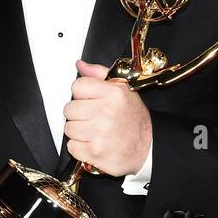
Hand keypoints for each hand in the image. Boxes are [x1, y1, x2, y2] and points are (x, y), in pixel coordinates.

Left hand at [62, 60, 151, 176]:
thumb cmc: (133, 119)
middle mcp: (106, 111)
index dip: (82, 94)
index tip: (90, 101)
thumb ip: (99, 74)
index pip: (77, 86)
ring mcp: (100, 133)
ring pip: (68, 128)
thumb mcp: (123, 90)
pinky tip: (93, 143)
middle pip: (69, 108)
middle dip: (79, 114)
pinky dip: (80, 148)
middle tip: (93, 118)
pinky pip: (71, 146)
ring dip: (78, 132)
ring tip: (94, 131)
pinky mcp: (95, 152)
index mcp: (113, 93)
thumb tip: (80, 65)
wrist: (148, 147)